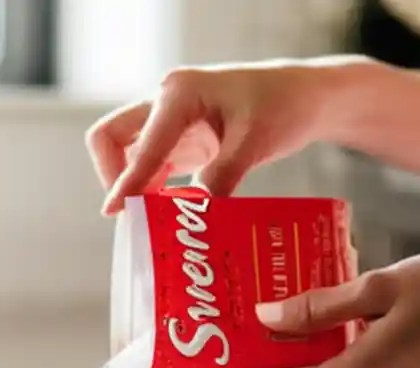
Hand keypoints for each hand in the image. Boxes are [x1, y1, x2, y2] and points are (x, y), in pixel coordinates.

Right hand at [86, 60, 354, 213]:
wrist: (307, 97)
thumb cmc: (284, 106)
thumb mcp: (254, 143)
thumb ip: (221, 177)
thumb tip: (194, 214)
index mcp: (179, 93)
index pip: (140, 144)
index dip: (126, 181)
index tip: (114, 212)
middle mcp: (165, 102)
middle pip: (112, 138)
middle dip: (116, 176)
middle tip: (135, 213)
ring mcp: (170, 121)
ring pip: (128, 154)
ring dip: (134, 186)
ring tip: (151, 222)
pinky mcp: (181, 140)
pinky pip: (151, 166)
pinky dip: (152, 189)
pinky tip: (167, 213)